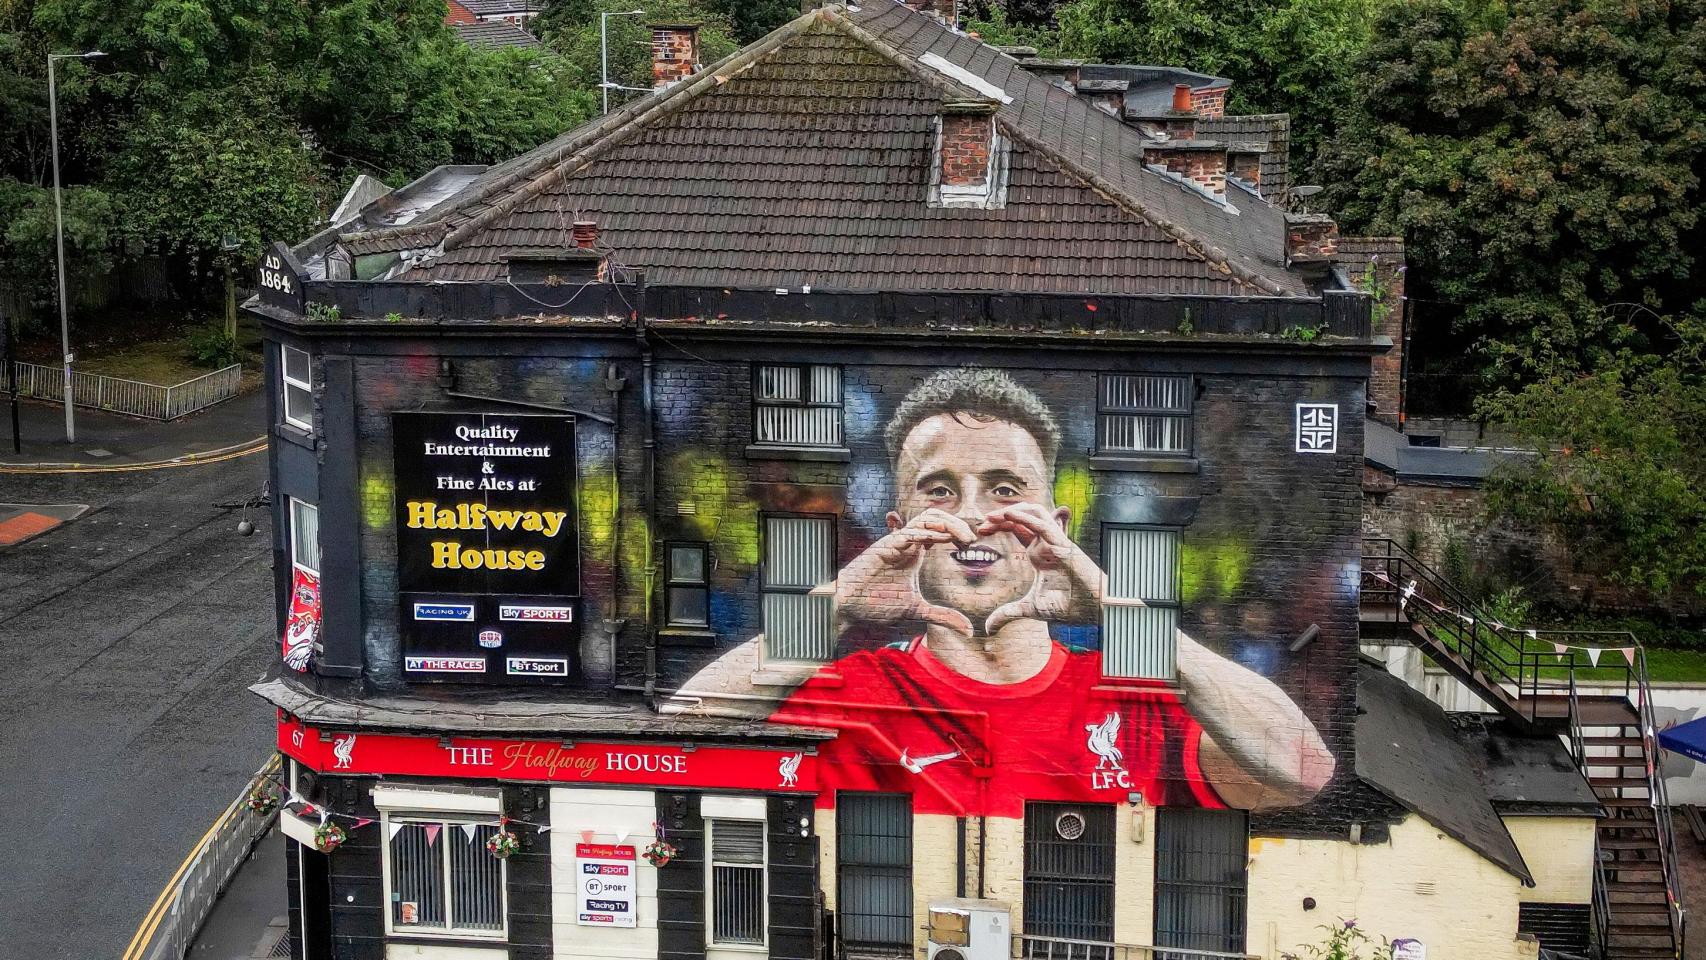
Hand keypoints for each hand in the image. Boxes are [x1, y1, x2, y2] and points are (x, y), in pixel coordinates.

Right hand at [835, 508, 976, 637]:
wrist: (850, 607)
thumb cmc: (876, 604)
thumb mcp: (918, 610)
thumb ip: (943, 616)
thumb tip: (968, 630)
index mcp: (915, 552)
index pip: (940, 529)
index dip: (958, 532)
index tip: (970, 546)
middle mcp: (907, 543)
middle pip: (935, 517)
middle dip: (956, 523)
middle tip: (971, 540)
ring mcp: (896, 543)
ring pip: (924, 519)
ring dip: (945, 524)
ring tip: (962, 536)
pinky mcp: (884, 547)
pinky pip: (907, 533)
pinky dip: (926, 533)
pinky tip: (941, 539)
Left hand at [978, 503, 1103, 633]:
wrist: (1094, 610)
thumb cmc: (1069, 605)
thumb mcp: (1030, 609)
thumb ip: (1008, 614)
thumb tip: (988, 627)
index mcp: (1039, 554)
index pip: (1017, 529)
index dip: (999, 526)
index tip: (980, 532)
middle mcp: (1046, 543)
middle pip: (1022, 517)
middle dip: (1001, 516)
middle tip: (982, 524)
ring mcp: (1055, 542)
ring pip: (1034, 512)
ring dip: (1012, 511)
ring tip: (992, 516)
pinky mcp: (1063, 544)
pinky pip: (1042, 524)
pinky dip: (1025, 517)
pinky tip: (1008, 515)